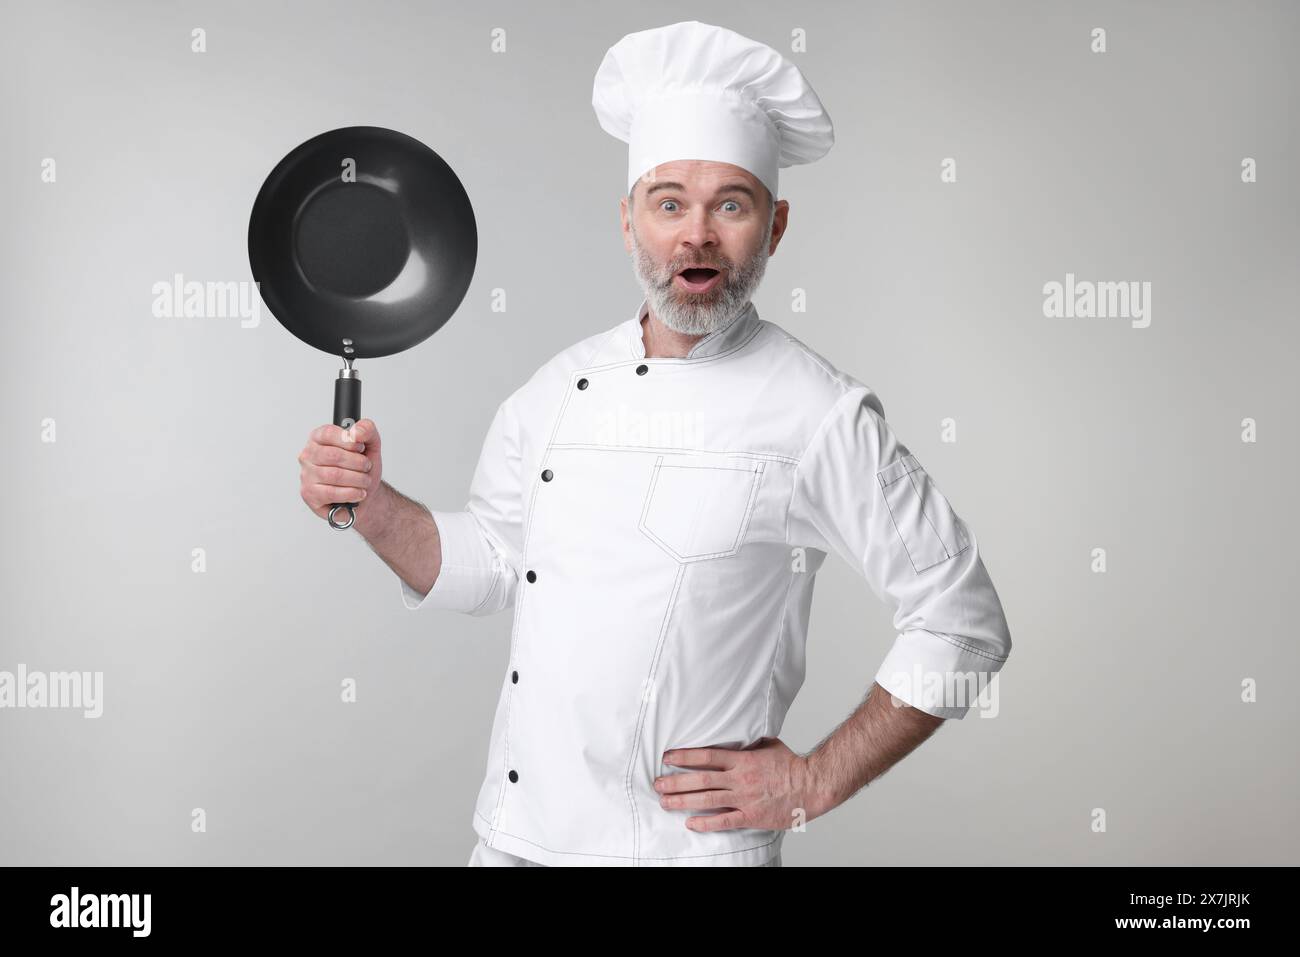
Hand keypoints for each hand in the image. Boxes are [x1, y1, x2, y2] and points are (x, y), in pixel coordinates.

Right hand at [298, 418, 383, 521]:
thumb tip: (357, 432)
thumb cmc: (361, 468)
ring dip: (358, 479)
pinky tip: (359, 492)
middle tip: (366, 466)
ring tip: (365, 481)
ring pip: (334, 475)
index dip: (349, 441)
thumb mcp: (370, 444)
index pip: (328, 433)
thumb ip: (367, 429)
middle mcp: (308, 455)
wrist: (363, 493)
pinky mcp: (309, 494)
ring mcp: (307, 475)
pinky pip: (332, 493)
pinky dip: (352, 493)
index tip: (361, 447)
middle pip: (333, 455)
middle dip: (358, 462)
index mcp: (318, 438)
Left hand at [654, 737, 828, 832]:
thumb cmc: (792, 765)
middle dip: (675, 781)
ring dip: (683, 801)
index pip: (707, 756)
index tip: (668, 757)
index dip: (685, 756)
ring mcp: (744, 799)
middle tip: (657, 783)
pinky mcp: (751, 816)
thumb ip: (748, 742)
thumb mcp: (768, 744)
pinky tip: (690, 823)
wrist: (811, 786)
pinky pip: (724, 821)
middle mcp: (739, 779)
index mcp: (742, 760)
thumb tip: (735, 734)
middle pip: (700, 779)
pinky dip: (706, 822)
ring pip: (707, 800)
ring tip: (665, 801)